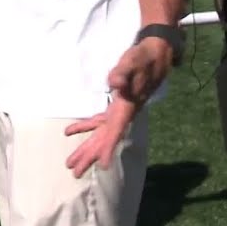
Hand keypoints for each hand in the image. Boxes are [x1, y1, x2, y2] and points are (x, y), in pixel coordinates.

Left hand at [63, 38, 172, 177]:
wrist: (156, 54)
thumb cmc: (143, 58)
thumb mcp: (133, 62)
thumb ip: (123, 72)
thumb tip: (113, 83)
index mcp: (127, 107)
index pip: (116, 131)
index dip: (109, 147)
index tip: (103, 165)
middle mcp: (123, 113)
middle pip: (104, 139)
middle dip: (89, 155)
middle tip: (73, 172)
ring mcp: (119, 111)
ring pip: (100, 134)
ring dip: (86, 147)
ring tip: (71, 163)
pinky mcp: (116, 105)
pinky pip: (98, 121)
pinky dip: (85, 127)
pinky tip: (70, 131)